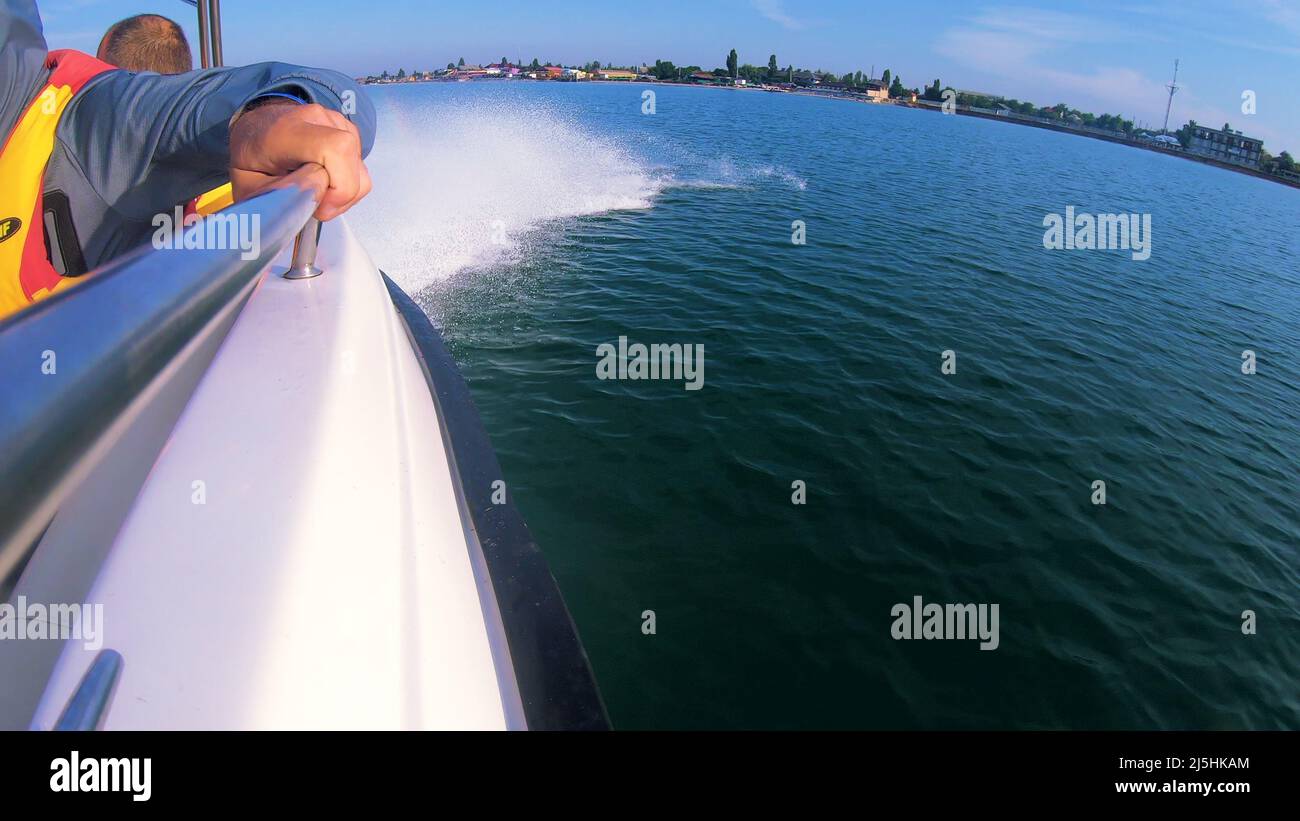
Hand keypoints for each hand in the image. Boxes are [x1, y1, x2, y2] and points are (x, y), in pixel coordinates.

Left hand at [228, 100, 372, 219]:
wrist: (255, 128)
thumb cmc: (251, 158)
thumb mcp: (249, 187)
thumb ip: (280, 196)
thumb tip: (312, 201)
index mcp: (285, 132)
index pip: (335, 148)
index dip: (340, 185)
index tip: (321, 206)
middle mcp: (314, 119)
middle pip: (350, 160)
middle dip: (340, 196)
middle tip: (316, 205)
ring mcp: (334, 121)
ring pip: (359, 169)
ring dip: (344, 192)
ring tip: (318, 193)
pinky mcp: (347, 130)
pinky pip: (360, 167)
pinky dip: (348, 183)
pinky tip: (325, 182)